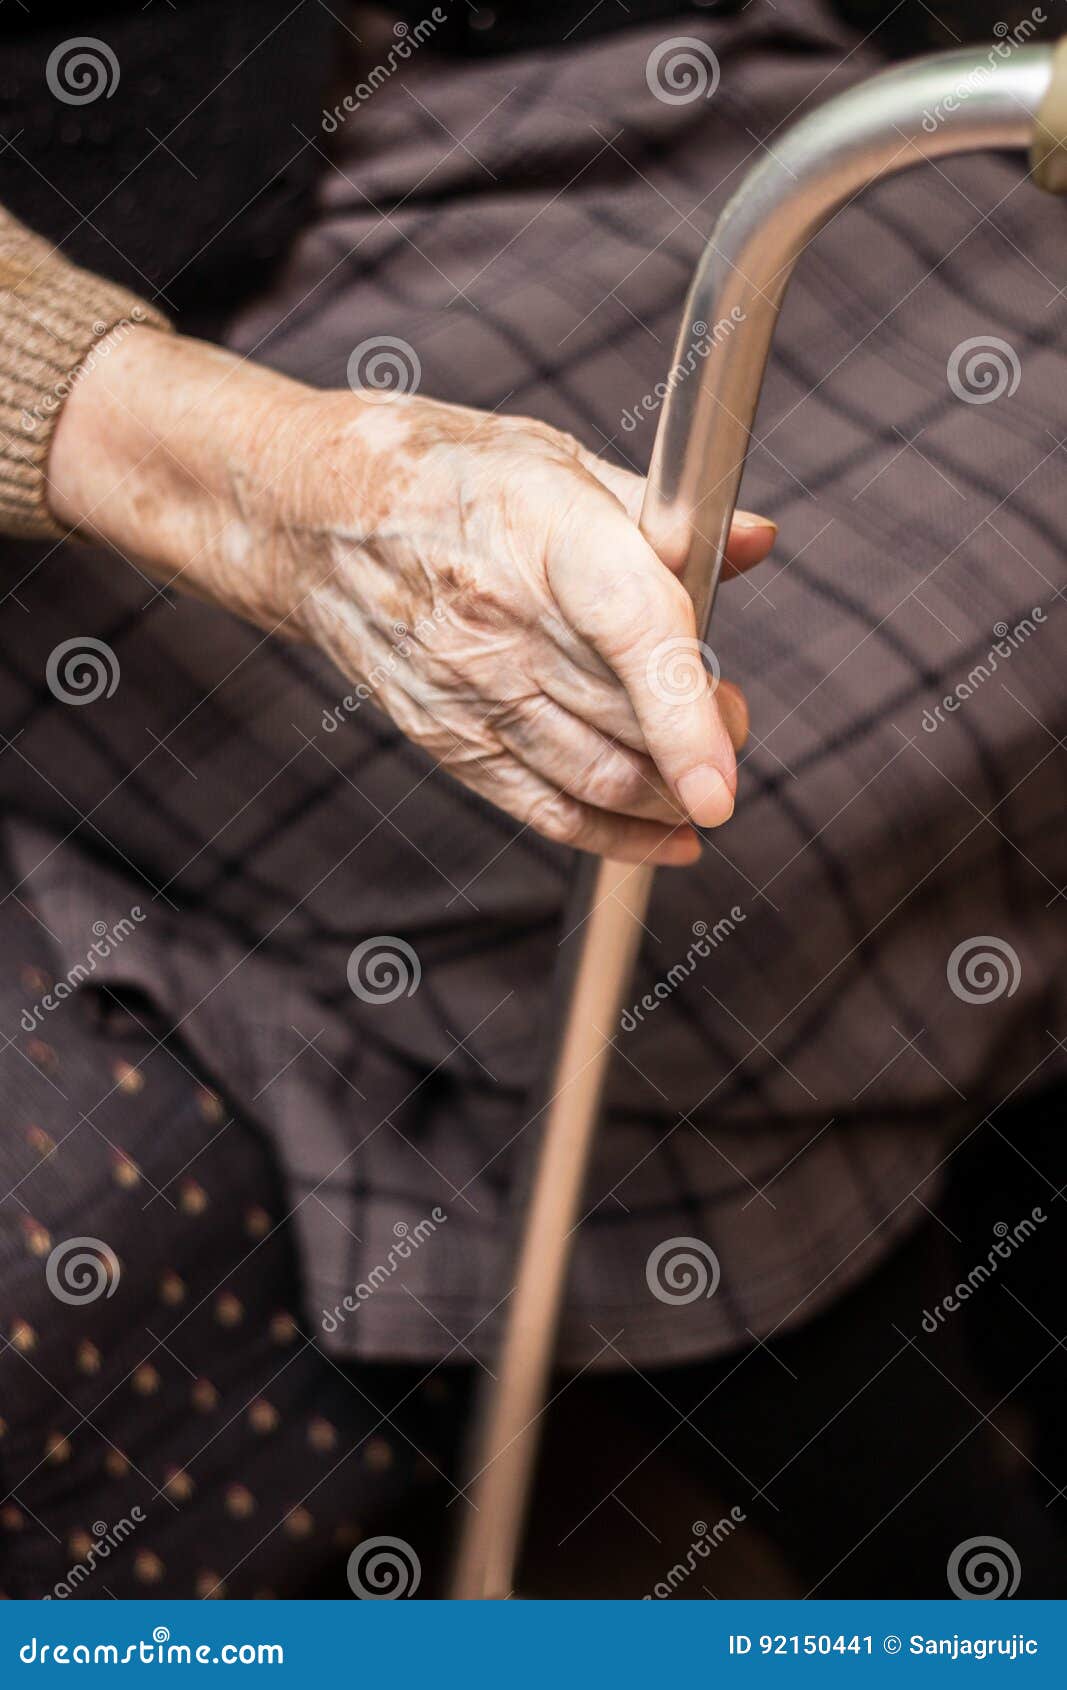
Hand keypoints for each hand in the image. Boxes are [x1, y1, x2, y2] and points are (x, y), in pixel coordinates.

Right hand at [49, 327, 775, 864]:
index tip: (727, 779)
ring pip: (591, 774)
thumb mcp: (553, 458)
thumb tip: (754, 542)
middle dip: (701, 742)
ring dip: (664, 793)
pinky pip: (540, 806)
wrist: (305, 516)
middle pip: (624, 717)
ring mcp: (464, 688)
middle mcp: (497, 621)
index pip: (632, 633)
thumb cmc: (438, 474)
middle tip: (735, 721)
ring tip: (699, 776)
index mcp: (539, 531)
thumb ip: (660, 515)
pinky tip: (665, 839)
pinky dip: (610, 834)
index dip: (685, 715)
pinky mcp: (443, 736)